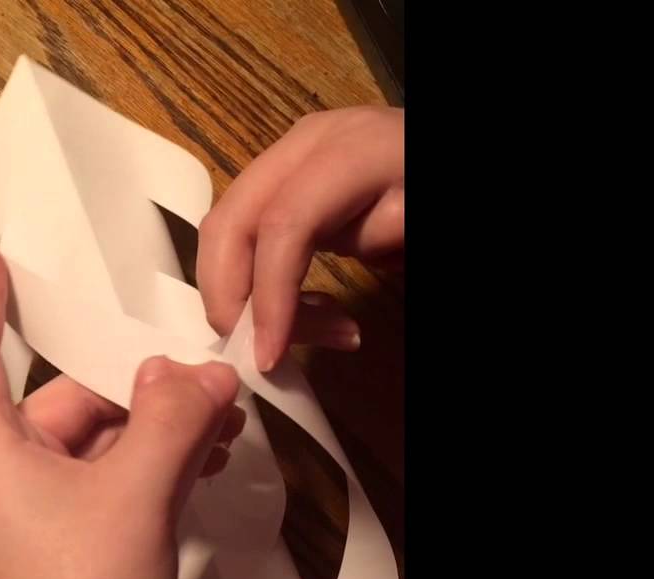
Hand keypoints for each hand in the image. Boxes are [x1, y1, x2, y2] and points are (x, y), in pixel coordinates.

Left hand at [0, 246, 243, 578]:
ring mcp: (40, 509)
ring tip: (221, 420)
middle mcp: (6, 473)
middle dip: (136, 385)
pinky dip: (154, 462)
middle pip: (66, 399)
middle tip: (200, 377)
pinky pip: (111, 477)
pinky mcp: (73, 540)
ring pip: (99, 440)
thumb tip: (198, 371)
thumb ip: (168, 420)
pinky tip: (206, 457)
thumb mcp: (133, 493)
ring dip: (157, 425)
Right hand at [197, 106, 403, 370]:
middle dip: (227, 298)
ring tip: (293, 332)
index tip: (269, 357)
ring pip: (223, 229)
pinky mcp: (280, 177)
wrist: (427, 159)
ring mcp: (286, 157)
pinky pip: (240, 231)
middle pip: (228, 224)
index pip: (283, 225)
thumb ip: (377, 243)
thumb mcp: (419, 219)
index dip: (268, 296)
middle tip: (259, 351)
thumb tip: (308, 292)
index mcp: (349, 152)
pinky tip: (292, 306)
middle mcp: (302, 146)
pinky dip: (247, 278)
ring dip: (236, 293)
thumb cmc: (429, 188)